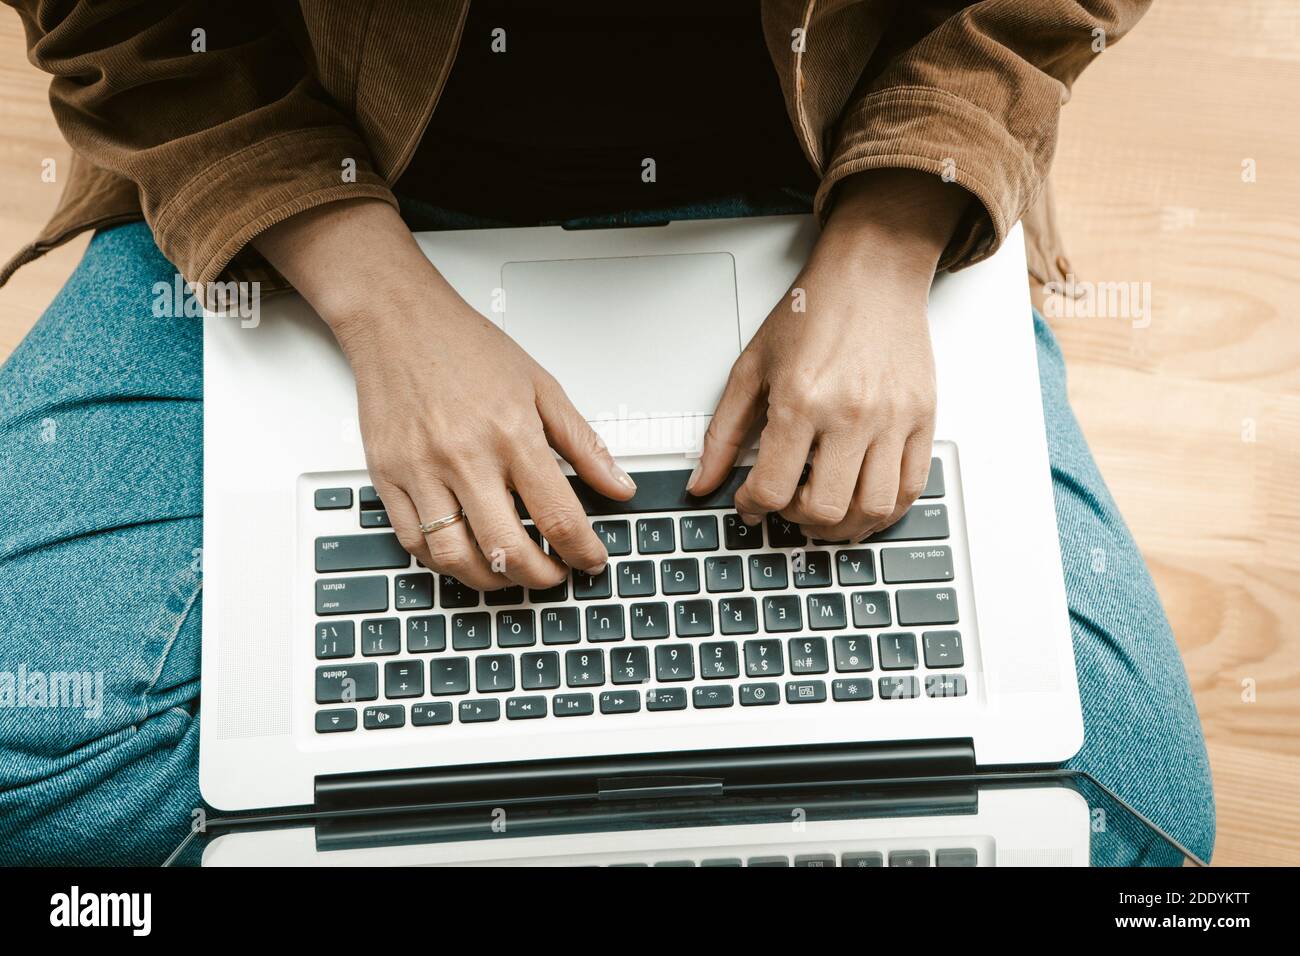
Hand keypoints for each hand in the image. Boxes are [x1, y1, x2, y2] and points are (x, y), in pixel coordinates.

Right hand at [256, 200, 635, 588]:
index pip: (558, 516)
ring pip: (455, 558)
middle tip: (554, 576)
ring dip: (490, 581)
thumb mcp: (541, 386)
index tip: (591, 561)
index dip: (582, 552)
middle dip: (540, 578)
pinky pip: (412, 542)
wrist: (397, 319)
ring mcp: (421, 471)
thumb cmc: (465, 347)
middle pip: (507, 549)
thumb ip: (583, 444)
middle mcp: (465, 457)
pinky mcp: (386, 477)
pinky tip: (466, 557)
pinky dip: (443, 563)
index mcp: (512, 434)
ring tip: (512, 574)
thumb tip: (620, 487)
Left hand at [688, 170, 967, 540]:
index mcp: (801, 400)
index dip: (752, 507)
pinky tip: (862, 505)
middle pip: (823, 509)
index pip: (772, 488)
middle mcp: (851, 413)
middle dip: (795, 521)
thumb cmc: (813, 311)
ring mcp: (893, 419)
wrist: (872, 273)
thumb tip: (702, 481)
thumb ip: (723, 432)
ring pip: (871, 509)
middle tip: (786, 508)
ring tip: (823, 515)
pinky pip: (911, 489)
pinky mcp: (923, 418)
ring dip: (842, 527)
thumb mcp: (751, 367)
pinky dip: (885, 511)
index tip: (749, 502)